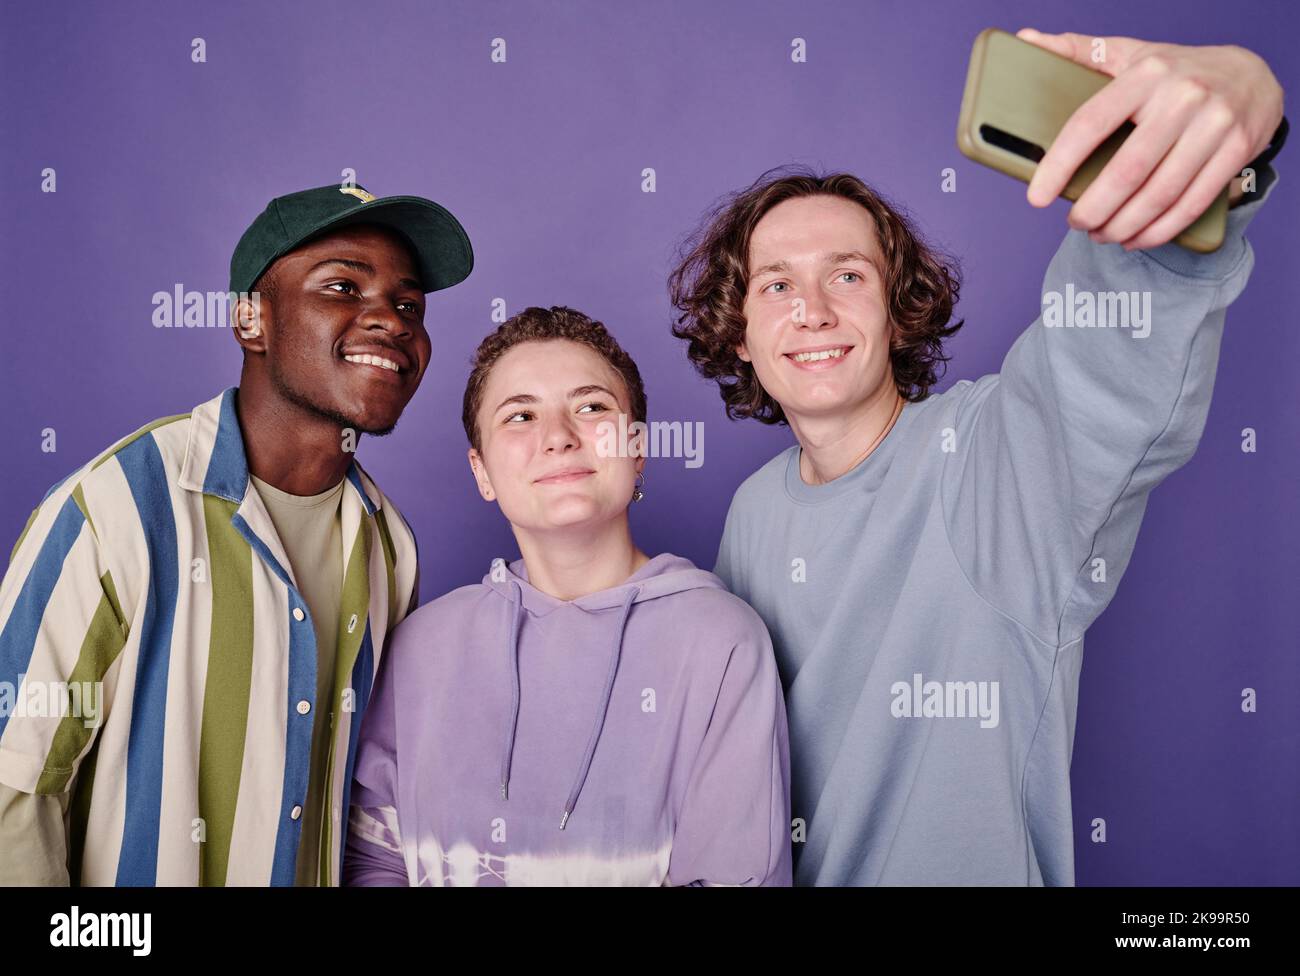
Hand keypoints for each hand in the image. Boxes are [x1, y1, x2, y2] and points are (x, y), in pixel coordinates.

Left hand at [1018, 29, 1283, 248]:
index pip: (1090, 124)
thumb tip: (1026, 39)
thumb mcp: (1130, 54)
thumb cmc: (1175, 72)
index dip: (1059, 165)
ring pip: (1159, 194)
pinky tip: (1136, 238)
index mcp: (1146, 74)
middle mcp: (1183, 96)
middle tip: (1076, 223)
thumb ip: (1078, 50)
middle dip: (1093, 209)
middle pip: (1127, 171)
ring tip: (1101, 234)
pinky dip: (1158, 231)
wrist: (1251, 76)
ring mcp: (1213, 125)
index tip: (1037, 197)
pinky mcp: (1235, 151)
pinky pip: (1190, 204)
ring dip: (1123, 225)